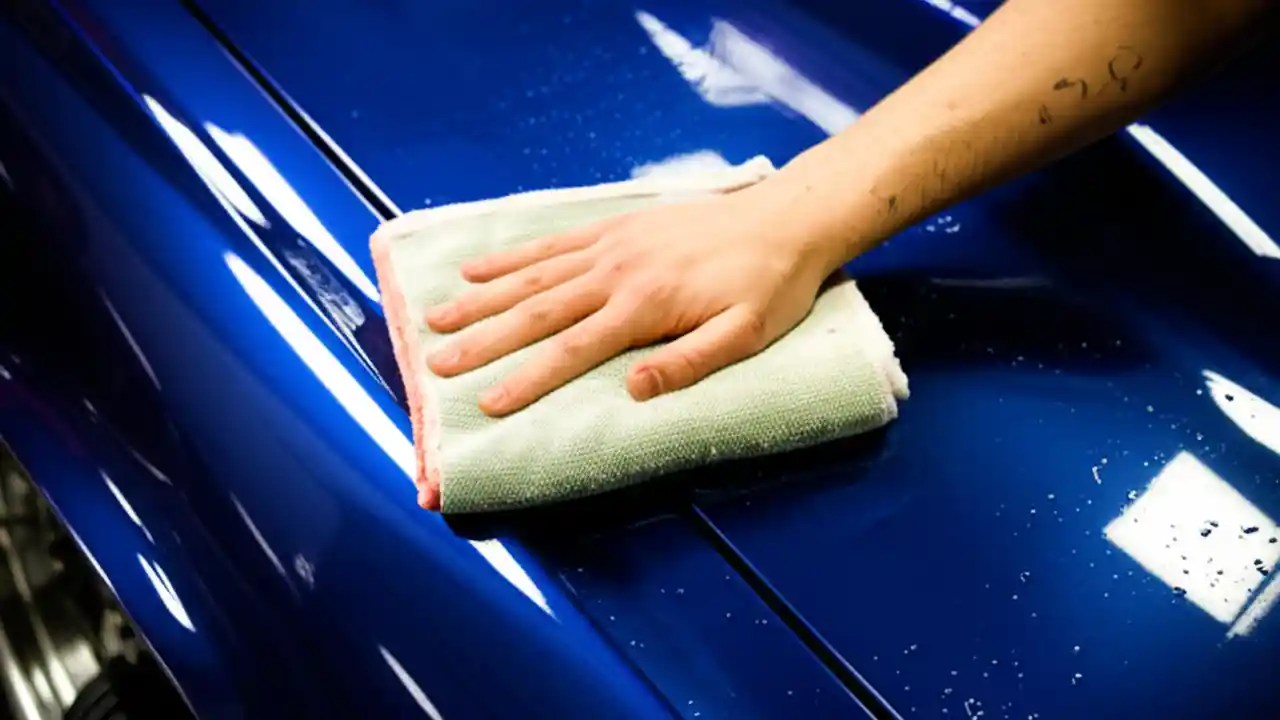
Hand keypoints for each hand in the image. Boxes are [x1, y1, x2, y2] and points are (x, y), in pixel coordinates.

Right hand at [423, 182, 839, 416]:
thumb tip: (631, 391)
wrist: (786, 218)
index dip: (526, 378)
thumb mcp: (746, 335)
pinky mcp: (615, 227)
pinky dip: (511, 257)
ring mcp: (611, 245)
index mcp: (644, 307)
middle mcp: (616, 273)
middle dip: (484, 339)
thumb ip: (688, 363)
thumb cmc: (769, 286)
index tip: (485, 403)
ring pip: (534, 275)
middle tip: (436, 363)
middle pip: (537, 311)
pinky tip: (476, 269)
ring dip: (483, 298)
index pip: (572, 350)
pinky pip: (552, 242)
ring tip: (437, 318)